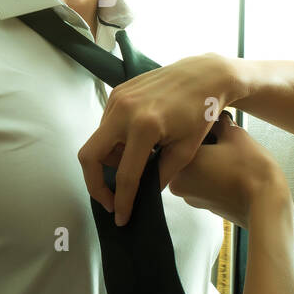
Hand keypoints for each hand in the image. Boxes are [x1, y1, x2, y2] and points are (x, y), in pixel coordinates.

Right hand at [78, 53, 238, 225]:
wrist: (203, 75)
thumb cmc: (200, 112)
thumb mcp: (185, 150)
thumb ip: (161, 175)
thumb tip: (141, 195)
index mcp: (145, 128)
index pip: (125, 174)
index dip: (122, 201)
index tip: (120, 217)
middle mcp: (124, 111)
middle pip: (89, 157)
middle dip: (95, 184)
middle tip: (110, 199)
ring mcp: (117, 99)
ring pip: (97, 142)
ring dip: (108, 161)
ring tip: (133, 165)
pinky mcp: (117, 93)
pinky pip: (105, 125)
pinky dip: (114, 142)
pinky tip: (134, 144)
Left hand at [167, 113, 289, 228]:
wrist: (267, 204)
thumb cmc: (250, 170)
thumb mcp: (234, 134)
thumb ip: (218, 122)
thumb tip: (215, 117)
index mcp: (179, 164)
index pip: (185, 137)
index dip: (204, 128)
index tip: (218, 127)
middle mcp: (177, 184)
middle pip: (188, 154)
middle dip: (206, 145)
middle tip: (226, 141)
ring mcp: (190, 198)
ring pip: (197, 169)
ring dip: (211, 160)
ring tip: (232, 157)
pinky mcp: (204, 206)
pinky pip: (205, 183)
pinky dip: (215, 174)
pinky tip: (232, 170)